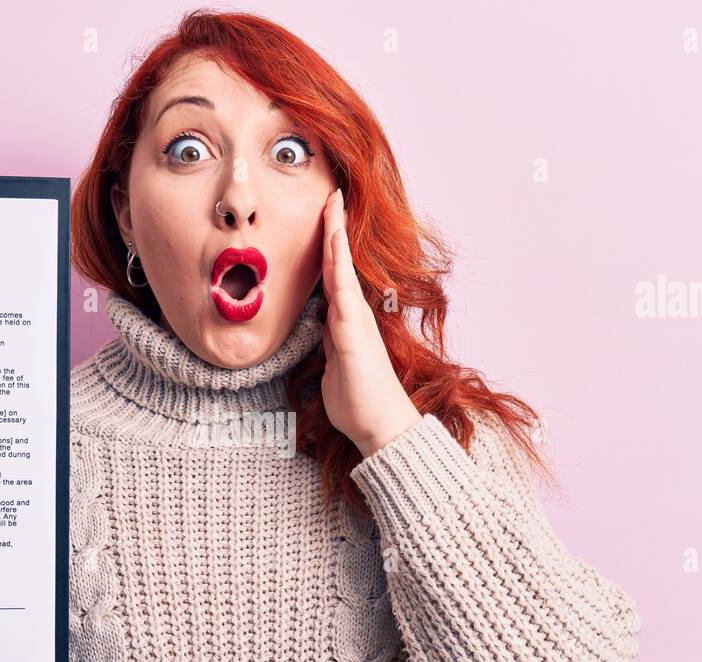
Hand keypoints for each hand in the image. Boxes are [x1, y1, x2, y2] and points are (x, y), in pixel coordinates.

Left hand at [319, 187, 421, 458]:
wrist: (380, 427)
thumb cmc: (358, 404)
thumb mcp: (333, 369)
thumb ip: (328, 347)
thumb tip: (321, 333)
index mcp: (346, 324)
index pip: (333, 277)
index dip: (328, 247)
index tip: (325, 218)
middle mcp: (353, 315)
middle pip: (338, 263)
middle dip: (334, 228)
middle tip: (331, 194)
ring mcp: (354, 320)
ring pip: (340, 268)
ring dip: (335, 233)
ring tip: (332, 201)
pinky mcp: (351, 330)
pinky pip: (342, 287)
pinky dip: (338, 259)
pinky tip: (334, 236)